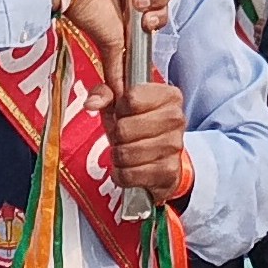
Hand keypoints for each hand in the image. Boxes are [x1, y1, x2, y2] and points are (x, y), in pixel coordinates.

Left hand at [109, 74, 190, 208]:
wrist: (161, 156)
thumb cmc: (139, 124)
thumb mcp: (120, 102)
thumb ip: (104, 92)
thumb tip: (92, 103)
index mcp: (169, 95)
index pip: (131, 99)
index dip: (119, 108)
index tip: (124, 113)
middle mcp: (176, 118)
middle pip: (124, 129)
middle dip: (116, 134)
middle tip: (124, 136)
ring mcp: (174, 146)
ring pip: (125, 153)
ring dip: (118, 155)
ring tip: (126, 150)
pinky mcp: (169, 172)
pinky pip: (129, 175)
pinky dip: (121, 174)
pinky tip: (128, 168)